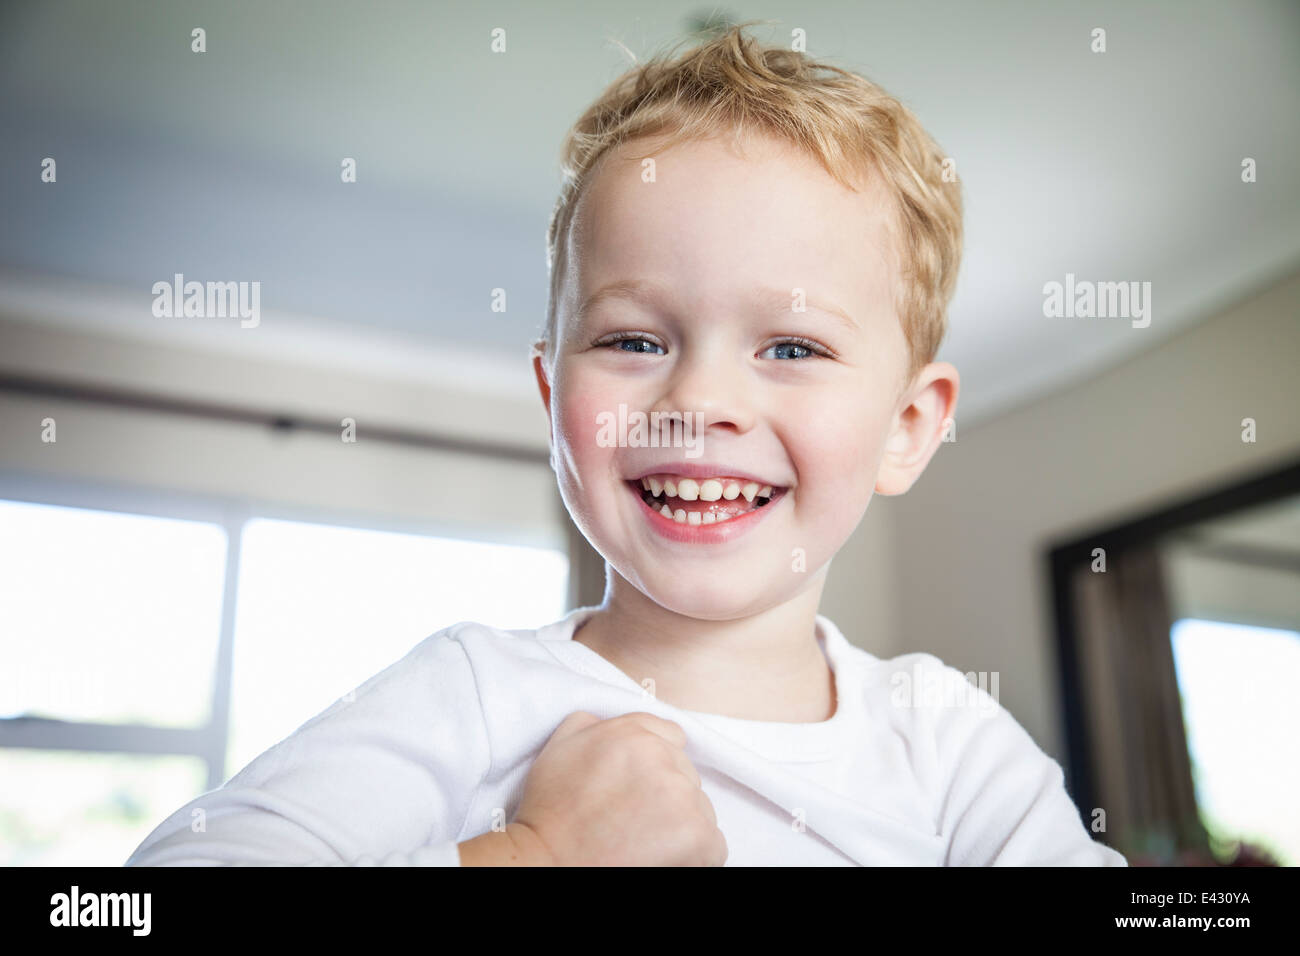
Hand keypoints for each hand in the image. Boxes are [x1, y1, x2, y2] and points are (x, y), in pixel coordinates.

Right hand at [511, 710, 726, 865]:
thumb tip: (619, 721)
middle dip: (667, 796)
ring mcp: (681, 795)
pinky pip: (714, 844)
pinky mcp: (696, 834)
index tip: (641, 790)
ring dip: (681, 825)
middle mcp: (661, 757)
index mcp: (633, 733)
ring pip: (701, 809)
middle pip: (687, 776)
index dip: (658, 767)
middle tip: (635, 819)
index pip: (673, 738)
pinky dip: (696, 856)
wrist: (548, 863)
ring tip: (645, 841)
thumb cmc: (551, 812)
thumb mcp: (563, 744)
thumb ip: (595, 721)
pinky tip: (664, 858)